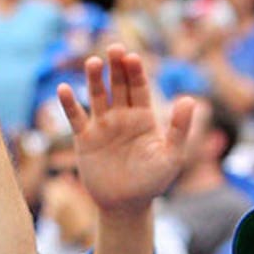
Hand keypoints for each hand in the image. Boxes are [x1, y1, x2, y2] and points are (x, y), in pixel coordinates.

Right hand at [55, 46, 198, 212]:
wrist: (126, 205)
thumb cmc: (153, 182)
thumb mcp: (171, 156)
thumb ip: (180, 129)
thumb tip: (190, 99)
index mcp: (144, 117)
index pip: (140, 88)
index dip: (136, 72)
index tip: (132, 57)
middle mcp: (122, 116)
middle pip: (118, 86)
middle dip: (116, 67)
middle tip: (114, 48)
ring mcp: (103, 126)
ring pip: (97, 96)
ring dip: (94, 79)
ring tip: (93, 62)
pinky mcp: (85, 139)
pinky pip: (76, 118)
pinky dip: (69, 104)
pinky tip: (64, 89)